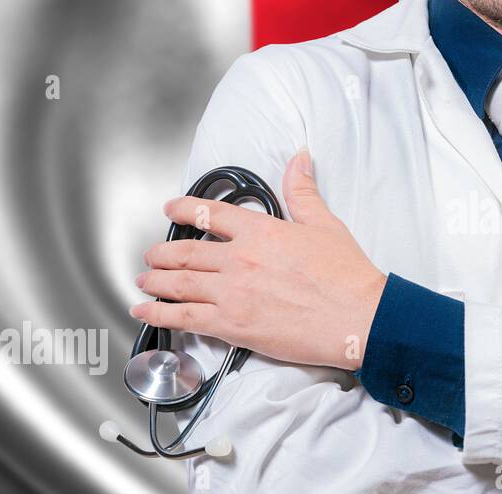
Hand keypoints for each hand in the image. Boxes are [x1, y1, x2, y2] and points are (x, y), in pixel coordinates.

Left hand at [132, 149, 386, 370]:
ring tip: (143, 280)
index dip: (184, 209)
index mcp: (260, 231)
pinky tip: (144, 313)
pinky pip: (184, 317)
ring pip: (178, 283)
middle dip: (161, 253)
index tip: (171, 210)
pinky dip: (159, 315)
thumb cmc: (346, 277)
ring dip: (154, 281)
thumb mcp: (325, 224)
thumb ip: (302, 192)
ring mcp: (232, 293)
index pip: (210, 213)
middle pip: (185, 251)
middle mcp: (239, 259)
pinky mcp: (231, 325)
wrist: (357, 318)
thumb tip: (299, 159)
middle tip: (152, 255)